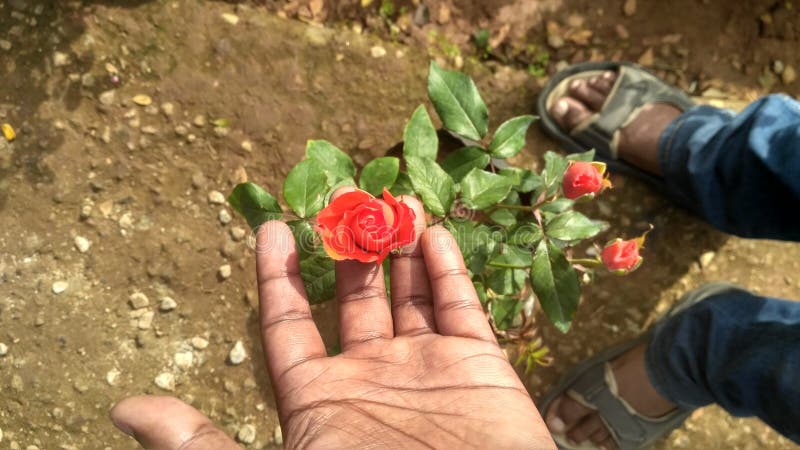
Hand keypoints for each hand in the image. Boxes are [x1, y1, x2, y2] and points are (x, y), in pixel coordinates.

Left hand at [111, 196, 554, 448]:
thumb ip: (203, 443)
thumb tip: (123, 409)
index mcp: (321, 399)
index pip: (289, 324)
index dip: (279, 276)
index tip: (270, 227)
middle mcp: (372, 377)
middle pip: (353, 297)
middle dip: (348, 248)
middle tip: (343, 196)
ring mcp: (427, 369)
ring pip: (407, 294)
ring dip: (400, 247)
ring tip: (392, 201)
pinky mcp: (479, 367)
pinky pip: (460, 307)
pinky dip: (448, 269)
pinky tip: (432, 231)